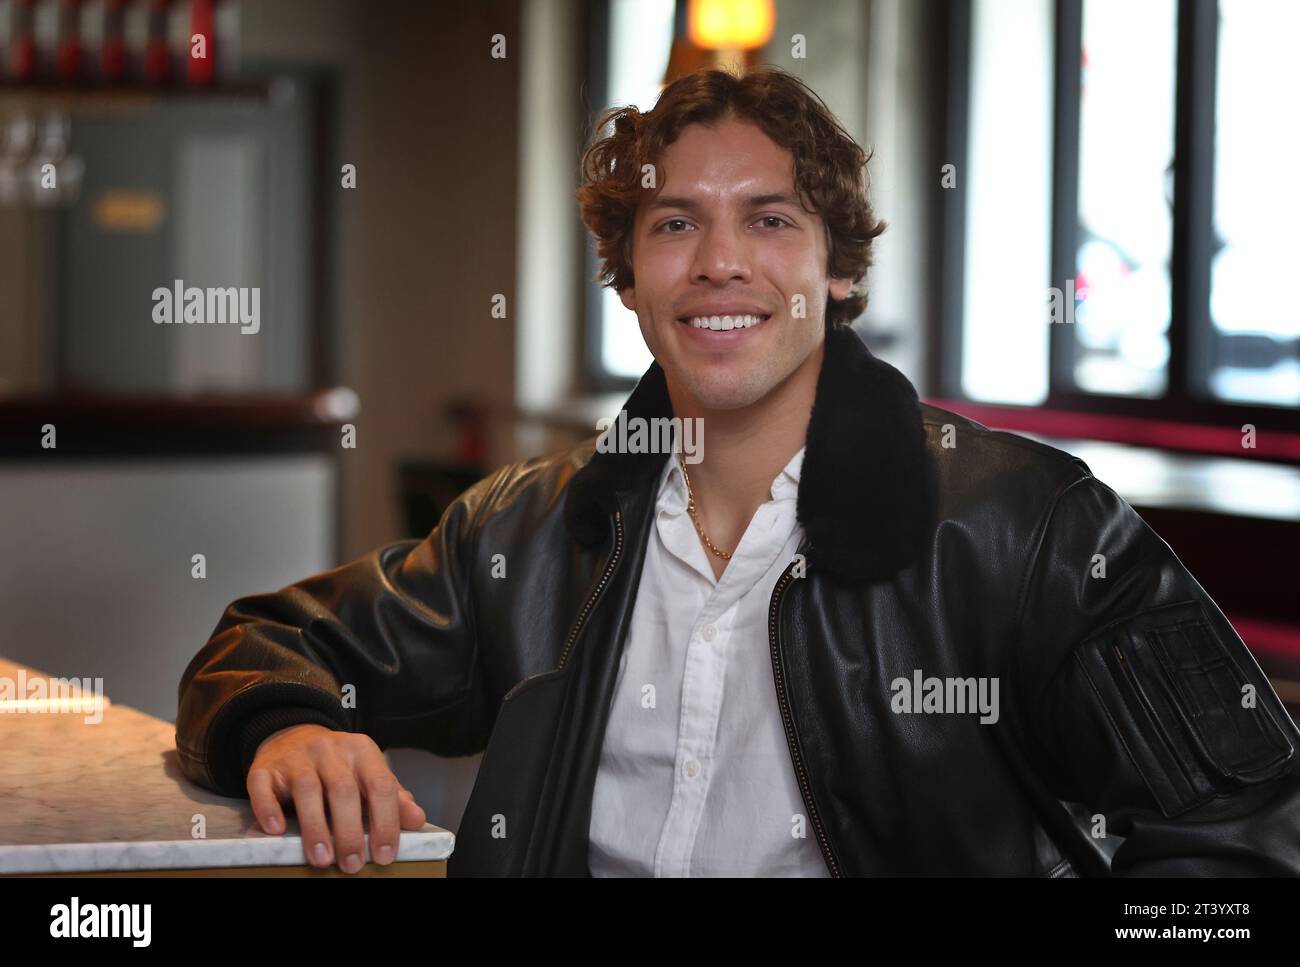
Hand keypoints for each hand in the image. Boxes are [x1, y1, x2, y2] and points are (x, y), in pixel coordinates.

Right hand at [246, 723, 427, 872]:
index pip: (380, 785)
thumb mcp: (368, 774)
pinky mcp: (265, 768)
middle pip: (344, 790)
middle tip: (352, 864)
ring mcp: (296, 757)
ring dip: (315, 827)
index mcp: (362, 751)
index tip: (384, 855)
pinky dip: (269, 809)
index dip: (385, 822)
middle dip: (349, 831)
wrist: (292, 736)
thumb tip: (417, 820)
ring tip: (322, 858)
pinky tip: (277, 830)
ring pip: (307, 789)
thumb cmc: (337, 765)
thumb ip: (392, 796)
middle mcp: (330, 750)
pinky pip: (264, 786)